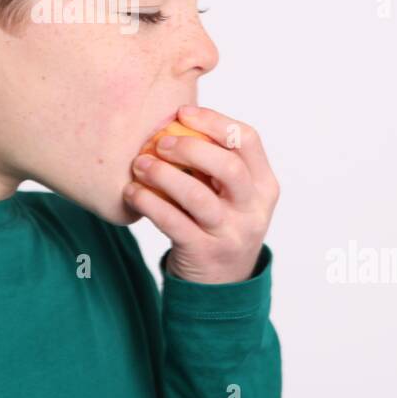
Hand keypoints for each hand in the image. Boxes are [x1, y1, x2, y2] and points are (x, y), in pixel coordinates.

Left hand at [124, 104, 280, 283]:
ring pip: (198, 196)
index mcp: (264, 186)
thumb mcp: (232, 195)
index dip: (214, 120)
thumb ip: (215, 163)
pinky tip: (132, 192)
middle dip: (190, 147)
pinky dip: (149, 202)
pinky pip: (173, 222)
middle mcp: (253, 210)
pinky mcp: (204, 253)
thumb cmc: (220, 224)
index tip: (183, 112)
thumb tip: (173, 121)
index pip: (247, 139)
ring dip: (163, 175)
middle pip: (228, 166)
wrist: (222, 285)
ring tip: (140, 164)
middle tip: (160, 142)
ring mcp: (231, 234)